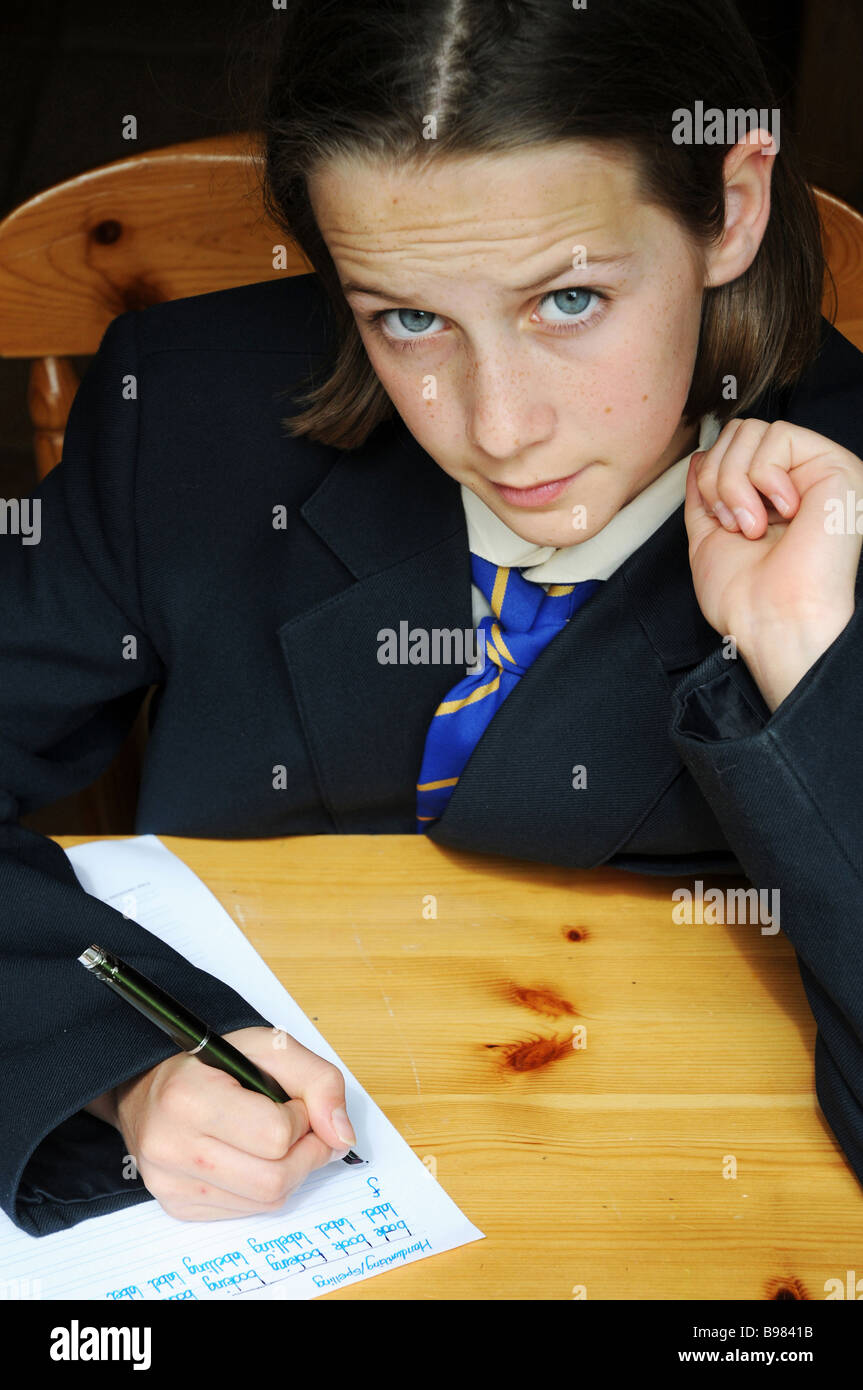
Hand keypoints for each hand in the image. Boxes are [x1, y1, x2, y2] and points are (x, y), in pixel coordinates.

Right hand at [108, 1026, 356, 1222]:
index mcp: (188, 1096)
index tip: (294, 1102)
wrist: (150, 1086)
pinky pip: (245, 1211)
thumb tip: (342, 1136)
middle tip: (304, 1129)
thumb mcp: (269, 1047)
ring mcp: (169, 1182)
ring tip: (278, 1140)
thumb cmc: (213, 1064)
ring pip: (265, 1201)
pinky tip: (252, 1158)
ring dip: (289, 1171)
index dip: (301, 1117)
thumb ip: (318, 1080)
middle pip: (274, 1179)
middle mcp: (171, 1146)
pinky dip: (263, 1187)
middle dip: (306, 1154)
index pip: (276, 1135)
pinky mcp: (175, 1205)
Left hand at [685, 417, 861, 708]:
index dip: (709, 475)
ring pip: (754, 430)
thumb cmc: (745, 596)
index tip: (717, 519)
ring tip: (753, 525)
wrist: (773, 620)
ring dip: (736, 482)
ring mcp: (819, 471)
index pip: (730, 447)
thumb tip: (701, 454)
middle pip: (739, 432)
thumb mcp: (707, 536)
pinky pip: (779, 436)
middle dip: (718, 477)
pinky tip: (783, 513)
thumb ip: (703, 493)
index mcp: (772, 496)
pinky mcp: (838, 466)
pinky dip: (763, 477)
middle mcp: (798, 480)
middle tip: (734, 524)